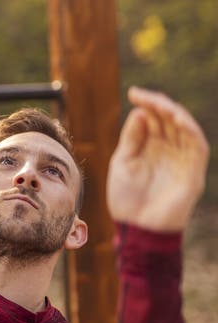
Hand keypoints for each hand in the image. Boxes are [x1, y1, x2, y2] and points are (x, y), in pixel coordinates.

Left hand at [107, 86, 208, 231]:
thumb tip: (141, 111)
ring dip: (175, 113)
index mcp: (152, 148)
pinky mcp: (193, 173)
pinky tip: (177, 119)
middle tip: (143, 95)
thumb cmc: (126, 200)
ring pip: (185, 129)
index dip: (148, 104)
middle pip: (170, 120)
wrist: (137, 230)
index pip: (155, 119)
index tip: (134, 93)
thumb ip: (132, 138)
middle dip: (159, 105)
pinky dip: (190, 130)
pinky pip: (197, 146)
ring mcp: (182, 161)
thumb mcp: (123, 162)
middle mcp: (169, 151)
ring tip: (159, 104)